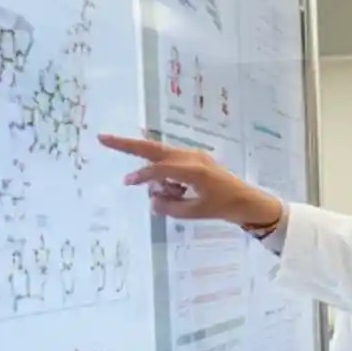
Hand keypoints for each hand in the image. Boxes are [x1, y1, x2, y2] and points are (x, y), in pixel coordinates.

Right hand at [98, 133, 282, 226]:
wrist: (248, 200)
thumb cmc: (224, 207)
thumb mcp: (195, 212)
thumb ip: (169, 206)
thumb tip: (151, 199)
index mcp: (192, 170)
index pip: (158, 169)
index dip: (141, 176)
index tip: (127, 183)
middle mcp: (191, 157)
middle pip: (153, 147)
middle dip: (127, 144)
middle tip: (103, 138)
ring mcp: (194, 155)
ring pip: (162, 157)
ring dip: (158, 174)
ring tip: (179, 196)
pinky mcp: (195, 159)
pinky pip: (172, 163)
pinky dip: (166, 174)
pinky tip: (179, 191)